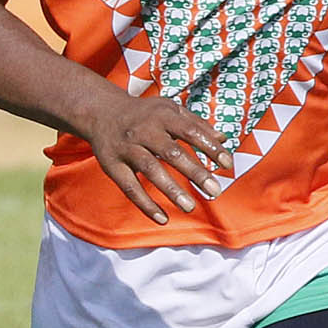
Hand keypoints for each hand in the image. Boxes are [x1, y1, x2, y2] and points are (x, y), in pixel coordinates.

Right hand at [78, 87, 231, 223]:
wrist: (100, 112)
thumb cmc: (144, 114)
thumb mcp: (169, 109)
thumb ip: (195, 123)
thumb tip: (223, 140)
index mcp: (161, 116)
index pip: (190, 132)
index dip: (209, 148)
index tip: (227, 164)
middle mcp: (143, 131)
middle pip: (171, 153)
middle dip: (194, 172)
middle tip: (215, 191)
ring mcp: (126, 148)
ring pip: (150, 170)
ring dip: (171, 190)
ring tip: (190, 206)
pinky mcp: (112, 165)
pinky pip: (129, 187)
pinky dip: (145, 204)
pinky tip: (162, 218)